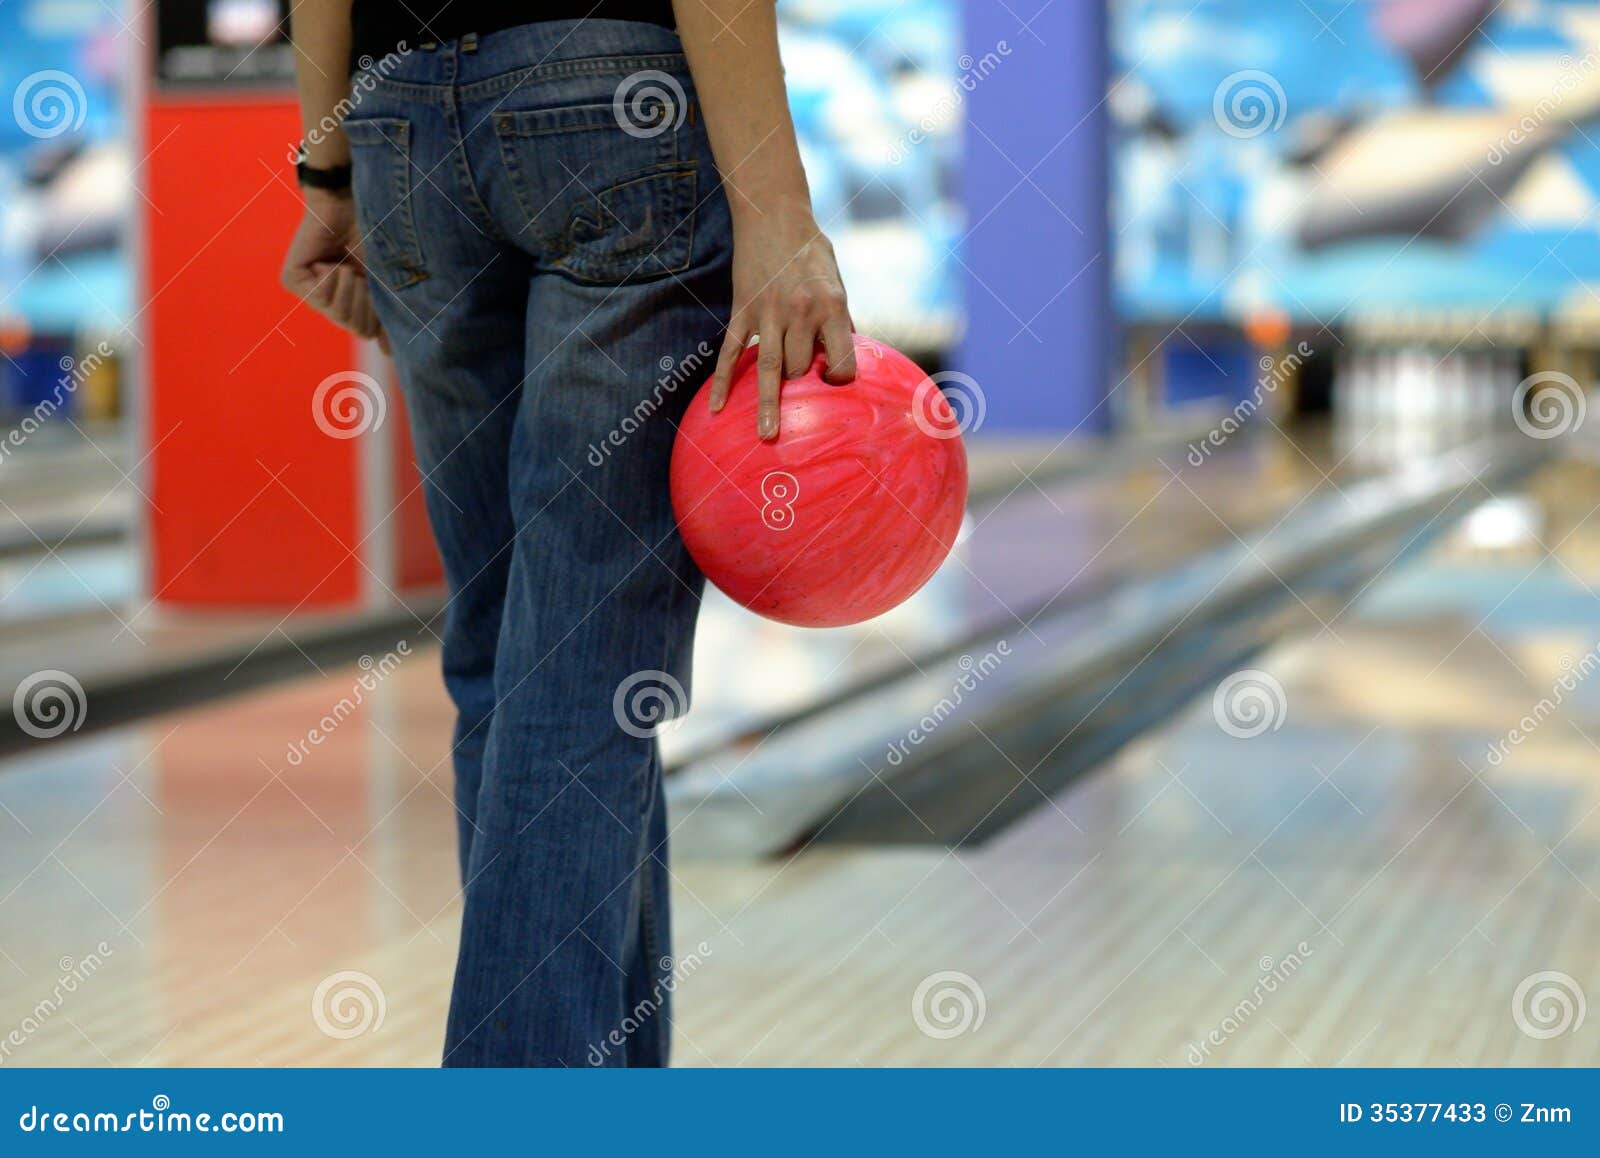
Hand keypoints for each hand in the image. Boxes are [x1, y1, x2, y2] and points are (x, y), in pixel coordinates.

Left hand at [280, 188, 386, 348]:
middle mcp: (328, 302)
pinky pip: (319, 297)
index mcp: (350, 304)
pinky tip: (326, 261)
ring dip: (349, 286)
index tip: (375, 282)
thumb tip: (390, 355)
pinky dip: (330, 277)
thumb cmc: (374, 240)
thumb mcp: (387, 285)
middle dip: (364, 298)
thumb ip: (387, 319)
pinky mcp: (292, 280)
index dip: (377, 309)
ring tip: (343, 264)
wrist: (351, 205)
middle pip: (354, 326)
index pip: (366, 332)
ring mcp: (308, 293)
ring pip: (338, 314)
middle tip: (358, 271)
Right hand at [708, 206, 854, 438]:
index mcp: (831, 306)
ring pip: (770, 369)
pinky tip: (718, 408)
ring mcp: (768, 312)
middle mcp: (800, 312)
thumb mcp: (837, 281)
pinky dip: (724, 382)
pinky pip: (732, 353)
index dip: (840, 378)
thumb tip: (849, 356)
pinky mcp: (742, 310)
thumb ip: (841, 321)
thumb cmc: (811, 251)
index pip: (841, 360)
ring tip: (767, 437)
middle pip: (802, 368)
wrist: (774, 215)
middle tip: (800, 403)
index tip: (832, 383)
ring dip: (768, 406)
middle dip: (802, 388)